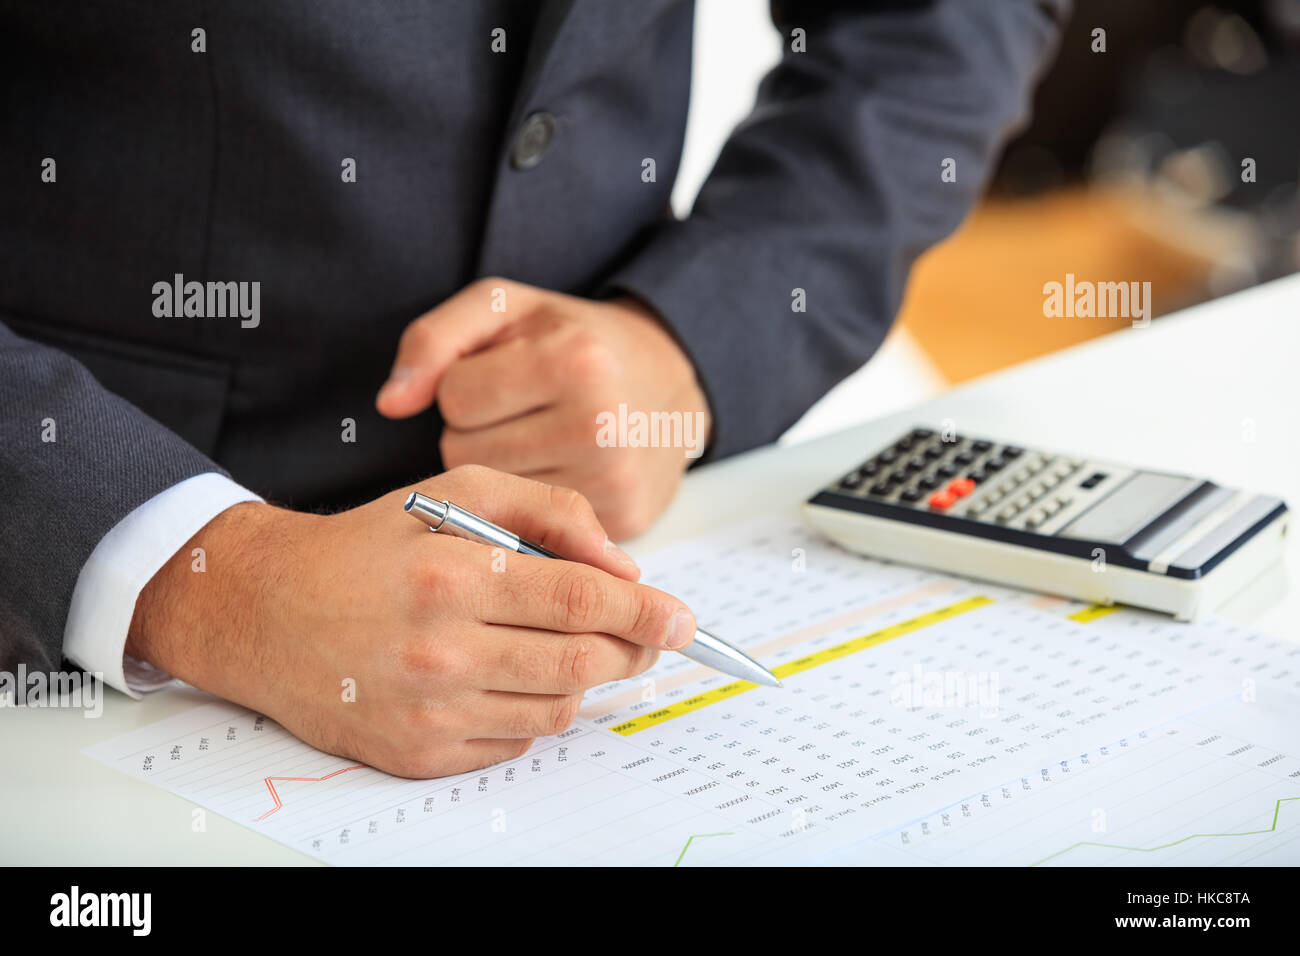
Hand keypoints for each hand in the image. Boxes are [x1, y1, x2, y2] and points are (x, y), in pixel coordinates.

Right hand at [126, 465, 697, 778]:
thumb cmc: (368, 545)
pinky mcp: (418, 754)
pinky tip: (511, 677)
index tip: (684, 619)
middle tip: (642, 634)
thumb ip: (549, 512)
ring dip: (582, 678)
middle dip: (631, 649)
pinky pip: (514, 744)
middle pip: (583, 662)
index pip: (585, 603)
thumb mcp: (456, 493)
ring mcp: (429, 711)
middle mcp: (442, 650)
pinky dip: (532, 711)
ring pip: (557, 710)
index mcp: (454, 575)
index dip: (647, 613)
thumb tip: (624, 566)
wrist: (267, 610)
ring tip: (566, 646)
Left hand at [375, 278, 711, 538]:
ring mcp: (614, 479)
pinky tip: (564, 469)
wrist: (671, 380)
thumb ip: (434, 339)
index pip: (454, 399)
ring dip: (503, 469)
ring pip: (493, 497)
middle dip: (480, 431)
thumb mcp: (507, 309)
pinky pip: (533, 526)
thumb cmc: (576, 340)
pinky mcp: (624, 520)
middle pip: (465, 454)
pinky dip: (537, 504)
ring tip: (542, 437)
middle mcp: (599, 425)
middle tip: (523, 411)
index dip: (466, 386)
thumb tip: (391, 403)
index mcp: (573, 361)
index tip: (505, 378)